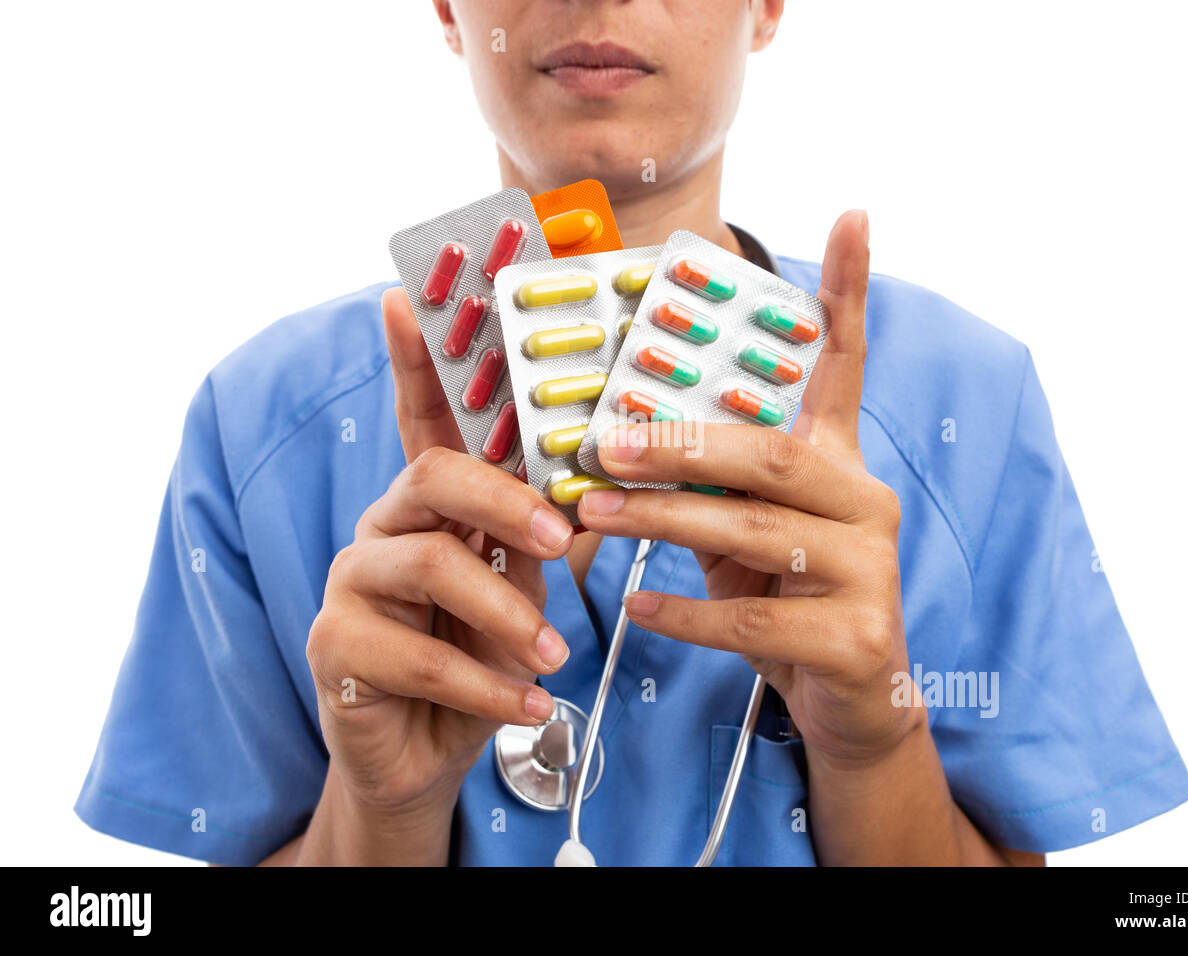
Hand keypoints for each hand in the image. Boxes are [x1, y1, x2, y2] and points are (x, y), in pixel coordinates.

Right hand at [304, 288, 574, 819]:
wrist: (428, 752)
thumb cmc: (478, 656)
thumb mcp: (524, 589)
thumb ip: (546, 537)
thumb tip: (602, 492)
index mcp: (430, 504)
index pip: (423, 421)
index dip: (416, 361)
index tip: (405, 298)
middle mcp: (383, 528)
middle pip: (432, 476)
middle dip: (506, 501)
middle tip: (562, 542)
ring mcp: (352, 585)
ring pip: (429, 564)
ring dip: (506, 613)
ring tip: (552, 655)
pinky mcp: (336, 648)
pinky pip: (419, 656)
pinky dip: (487, 685)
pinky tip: (528, 704)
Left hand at [577, 211, 916, 766]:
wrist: (850, 702)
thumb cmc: (782, 598)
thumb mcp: (742, 533)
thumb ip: (706, 486)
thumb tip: (614, 440)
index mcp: (839, 465)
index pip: (848, 367)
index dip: (850, 292)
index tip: (852, 214)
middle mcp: (866, 503)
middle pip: (773, 454)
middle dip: (680, 444)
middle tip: (603, 443)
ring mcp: (871, 571)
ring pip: (758, 530)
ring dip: (664, 520)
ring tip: (595, 516)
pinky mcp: (857, 638)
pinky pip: (754, 617)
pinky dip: (688, 611)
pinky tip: (638, 604)